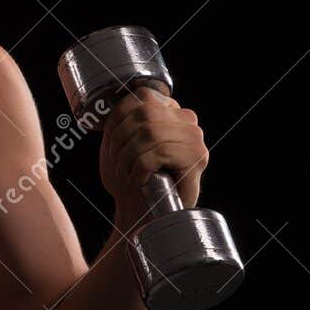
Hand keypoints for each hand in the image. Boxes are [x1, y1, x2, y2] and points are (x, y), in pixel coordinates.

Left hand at [97, 86, 207, 208]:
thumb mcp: (120, 141)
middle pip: (144, 114)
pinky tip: (139, 180)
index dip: (118, 119)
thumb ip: (123, 118)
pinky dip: (140, 168)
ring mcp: (195, 139)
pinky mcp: (196, 158)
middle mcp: (187, 120)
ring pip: (150, 133)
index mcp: (170, 110)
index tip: (112, 144)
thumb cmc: (130, 178)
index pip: (141, 96)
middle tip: (118, 162)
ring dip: (128, 156)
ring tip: (127, 173)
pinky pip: (158, 152)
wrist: (143, 214)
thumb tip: (115, 106)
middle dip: (121, 140)